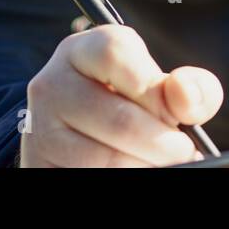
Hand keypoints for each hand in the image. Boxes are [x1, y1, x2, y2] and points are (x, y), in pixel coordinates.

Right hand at [19, 24, 223, 166]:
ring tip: (162, 164)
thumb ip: (188, 86)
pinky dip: (127, 177)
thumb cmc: (130, 103)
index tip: (175, 115)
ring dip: (147, 167)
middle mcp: (52, 85)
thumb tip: (186, 96)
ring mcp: (40, 129)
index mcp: (82, 50)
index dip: (154, 88)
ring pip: (107, 160)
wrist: (79, 135)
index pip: (115, 53)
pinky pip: (90, 176)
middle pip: (120, 119)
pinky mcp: (40, 164)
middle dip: (164, 144)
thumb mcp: (158, 84)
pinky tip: (137, 169)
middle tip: (183, 153)